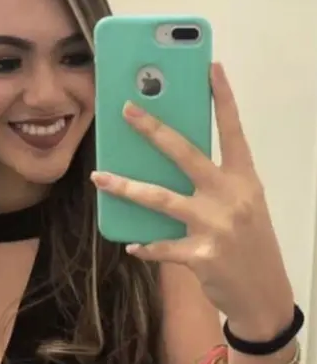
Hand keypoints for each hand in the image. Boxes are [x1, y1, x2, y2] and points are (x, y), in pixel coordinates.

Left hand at [91, 63, 294, 340]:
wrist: (264, 295)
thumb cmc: (250, 243)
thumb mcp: (243, 205)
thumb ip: (213, 183)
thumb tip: (169, 162)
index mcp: (244, 180)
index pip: (233, 131)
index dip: (223, 98)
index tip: (210, 68)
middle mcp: (230, 197)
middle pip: (186, 154)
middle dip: (153, 130)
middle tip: (127, 109)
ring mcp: (215, 226)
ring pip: (161, 198)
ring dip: (126, 187)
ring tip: (99, 177)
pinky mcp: (200, 256)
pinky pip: (161, 246)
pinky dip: (145, 245)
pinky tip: (132, 244)